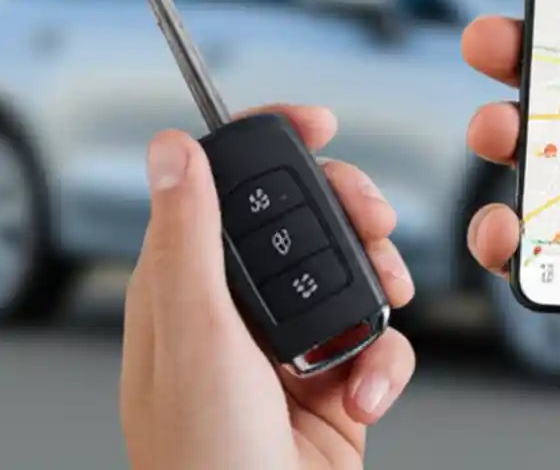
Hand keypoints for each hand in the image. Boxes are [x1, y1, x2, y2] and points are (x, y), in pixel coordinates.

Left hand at [121, 105, 415, 469]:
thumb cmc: (203, 461)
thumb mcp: (194, 335)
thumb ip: (188, 238)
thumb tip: (172, 149)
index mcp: (188, 287)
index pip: (225, 187)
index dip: (269, 146)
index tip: (315, 123)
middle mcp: (240, 312)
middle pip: (305, 222)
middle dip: (348, 213)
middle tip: (372, 217)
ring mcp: (291, 349)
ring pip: (353, 275)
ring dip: (379, 285)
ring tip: (382, 305)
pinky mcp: (336, 385)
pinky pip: (381, 344)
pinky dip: (387, 364)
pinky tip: (365, 393)